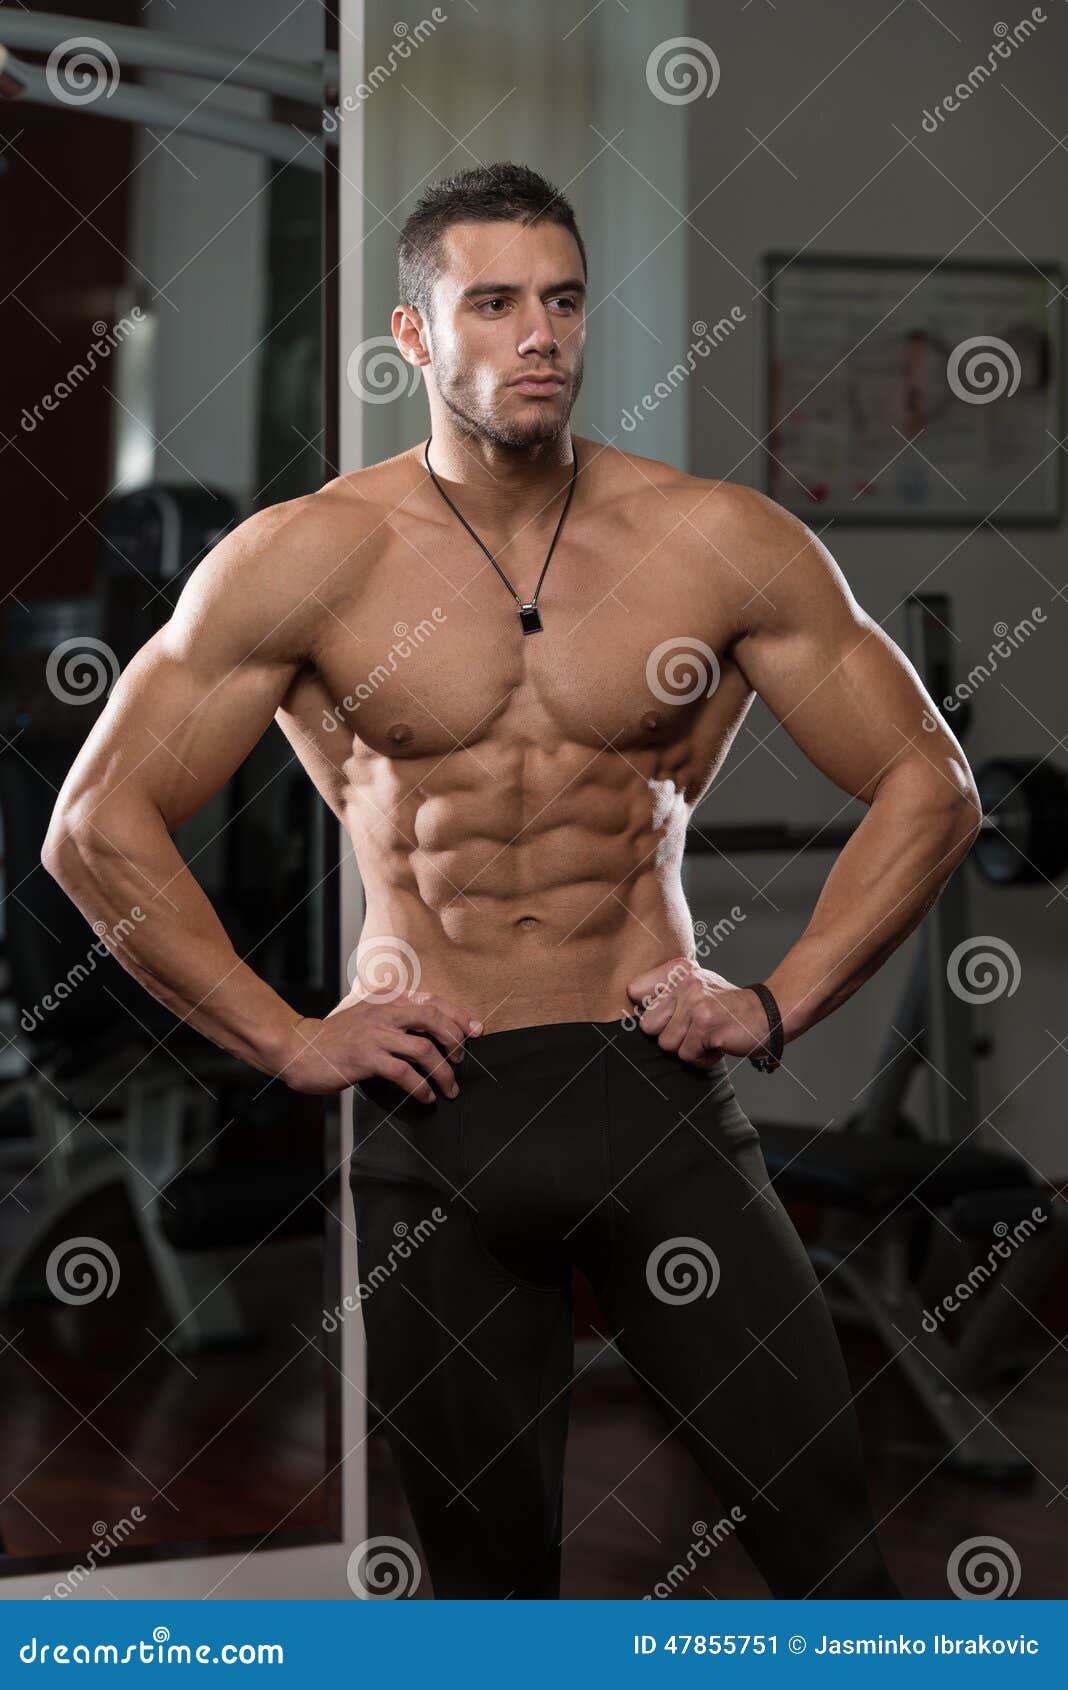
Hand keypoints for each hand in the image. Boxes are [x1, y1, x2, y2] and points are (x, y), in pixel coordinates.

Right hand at [283, 991, 481, 1100]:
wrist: (300, 1048)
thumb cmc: (337, 1038)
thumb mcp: (368, 1017)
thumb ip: (396, 1017)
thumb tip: (433, 1033)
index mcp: (387, 999)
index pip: (432, 1001)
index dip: (459, 1016)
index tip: (476, 1031)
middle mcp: (384, 1012)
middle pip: (433, 1018)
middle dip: (456, 1041)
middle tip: (461, 1061)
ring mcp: (375, 1034)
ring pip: (424, 1049)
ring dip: (443, 1072)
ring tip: (450, 1088)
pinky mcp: (366, 1057)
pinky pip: (404, 1073)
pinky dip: (421, 1087)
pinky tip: (426, 1097)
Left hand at [626, 957, 771, 1067]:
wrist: (768, 1014)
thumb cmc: (727, 1007)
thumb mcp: (695, 986)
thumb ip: (665, 994)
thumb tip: (632, 1013)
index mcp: (678, 970)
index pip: (634, 990)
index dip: (648, 1010)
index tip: (670, 1014)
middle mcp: (684, 982)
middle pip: (648, 1025)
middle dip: (669, 1035)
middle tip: (693, 1029)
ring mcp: (695, 1003)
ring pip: (667, 1044)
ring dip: (688, 1048)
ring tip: (707, 1036)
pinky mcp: (706, 1024)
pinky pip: (687, 1055)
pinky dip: (703, 1058)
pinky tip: (717, 1044)